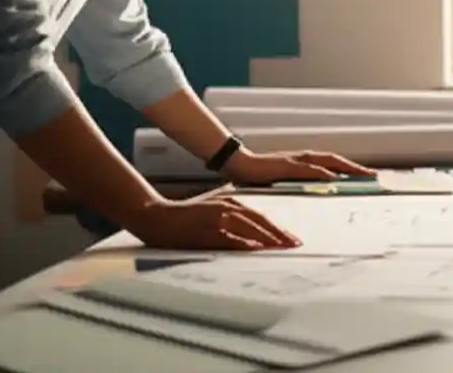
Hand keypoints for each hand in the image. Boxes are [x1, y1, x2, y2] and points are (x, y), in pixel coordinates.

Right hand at [124, 198, 300, 250]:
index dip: (278, 229)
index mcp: (231, 202)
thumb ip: (233, 212)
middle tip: (295, 245)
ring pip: (248, 230)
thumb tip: (252, 225)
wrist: (157, 216)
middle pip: (260, 222)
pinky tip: (256, 250)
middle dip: (279, 235)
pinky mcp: (206, 231)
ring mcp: (217, 219)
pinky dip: (244, 244)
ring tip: (282, 248)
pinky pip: (229, 239)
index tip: (292, 239)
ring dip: (267, 239)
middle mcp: (227, 208)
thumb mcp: (213, 206)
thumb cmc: (186, 214)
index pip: (261, 217)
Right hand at [219, 148, 375, 185]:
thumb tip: (313, 195)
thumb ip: (298, 187)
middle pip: (335, 161)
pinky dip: (321, 172)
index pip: (332, 164)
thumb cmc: (258, 175)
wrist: (236, 164)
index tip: (368, 176)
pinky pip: (307, 169)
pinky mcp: (285, 166)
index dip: (350, 169)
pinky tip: (333, 177)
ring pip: (326, 162)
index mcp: (303, 163)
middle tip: (374, 176)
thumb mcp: (283, 183)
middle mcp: (303, 159)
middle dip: (355, 168)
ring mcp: (294, 160)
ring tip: (362, 174)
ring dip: (345, 167)